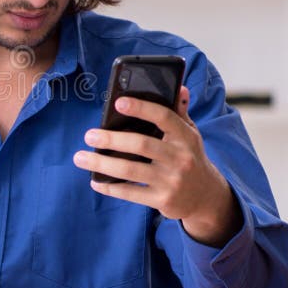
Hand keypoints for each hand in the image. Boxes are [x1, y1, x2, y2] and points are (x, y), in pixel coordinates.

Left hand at [73, 86, 241, 246]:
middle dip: (111, 138)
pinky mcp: (163, 200)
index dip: (141, 108)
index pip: (164, 117)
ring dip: (101, 163)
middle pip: (141, 144)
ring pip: (130, 169)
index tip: (118, 102)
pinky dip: (110, 187)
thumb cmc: (190, 158)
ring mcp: (172, 181)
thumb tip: (178, 86)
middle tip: (89, 135)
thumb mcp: (190, 135)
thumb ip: (179, 112)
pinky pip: (131, 192)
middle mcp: (180, 158)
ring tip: (80, 157)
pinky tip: (95, 181)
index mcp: (186, 137)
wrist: (207, 198)